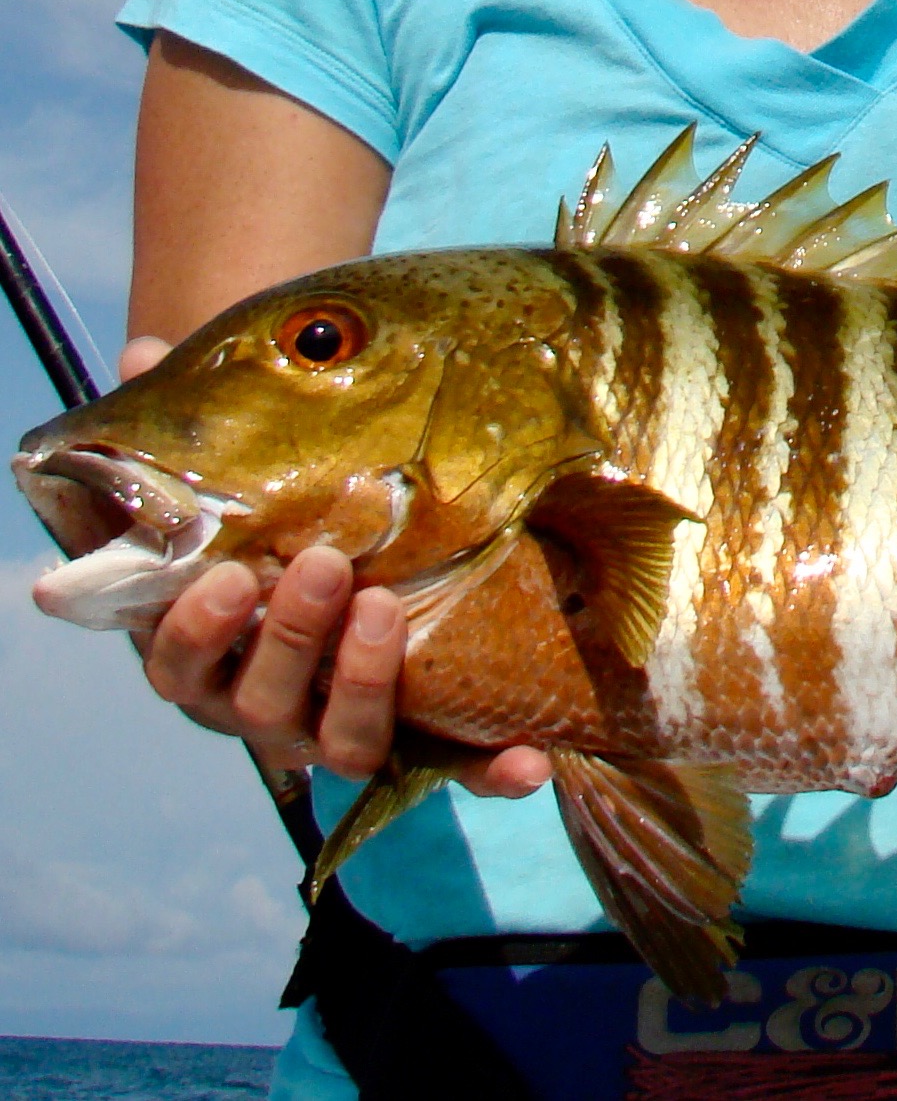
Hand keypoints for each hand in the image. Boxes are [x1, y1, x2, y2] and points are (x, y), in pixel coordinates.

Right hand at [120, 337, 552, 796]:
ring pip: (343, 741)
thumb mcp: (232, 480)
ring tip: (387, 607)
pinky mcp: (415, 745)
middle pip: (263, 703)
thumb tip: (144, 350)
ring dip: (364, 681)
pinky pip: (449, 770)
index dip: (195, 632)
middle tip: (323, 567)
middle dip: (291, 637)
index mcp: (208, 655)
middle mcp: (265, 707)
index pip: (180, 664)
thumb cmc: (273, 523)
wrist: (342, 556)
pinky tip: (529, 759)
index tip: (229, 574)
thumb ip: (193, 429)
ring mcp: (339, 731)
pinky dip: (486, 770)